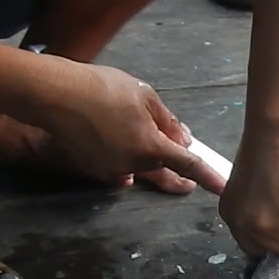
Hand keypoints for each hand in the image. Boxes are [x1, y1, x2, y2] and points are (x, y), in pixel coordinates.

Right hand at [35, 60, 226, 194]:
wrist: (55, 95)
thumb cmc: (103, 89)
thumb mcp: (145, 96)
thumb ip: (168, 121)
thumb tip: (184, 140)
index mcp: (152, 147)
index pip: (188, 164)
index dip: (208, 177)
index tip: (223, 189)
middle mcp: (134, 164)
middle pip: (162, 166)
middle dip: (170, 158)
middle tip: (175, 151)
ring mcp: (112, 169)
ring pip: (139, 166)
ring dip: (142, 152)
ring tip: (129, 123)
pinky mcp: (94, 169)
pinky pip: (117, 167)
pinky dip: (122, 156)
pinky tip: (115, 138)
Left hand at [218, 130, 278, 256]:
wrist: (276, 133)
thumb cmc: (265, 148)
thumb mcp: (249, 187)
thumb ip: (257, 210)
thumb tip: (278, 221)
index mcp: (232, 215)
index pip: (253, 245)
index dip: (274, 236)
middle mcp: (247, 225)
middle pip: (277, 248)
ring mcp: (270, 226)